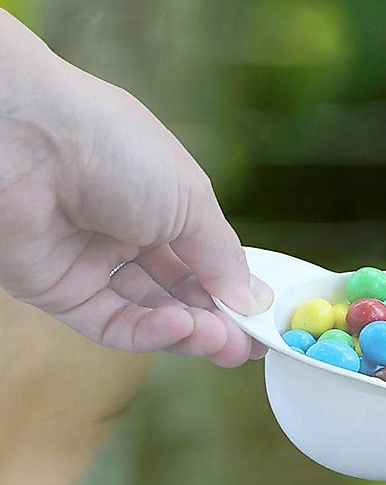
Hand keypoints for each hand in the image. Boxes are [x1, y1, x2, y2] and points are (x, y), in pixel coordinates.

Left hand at [0, 10, 272, 367]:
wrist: (24, 139)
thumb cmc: (110, 145)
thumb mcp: (190, 200)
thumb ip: (222, 257)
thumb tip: (253, 303)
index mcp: (159, 198)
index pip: (203, 257)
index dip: (234, 290)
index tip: (264, 320)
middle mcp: (124, 231)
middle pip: (178, 291)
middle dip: (217, 320)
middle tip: (247, 346)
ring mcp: (90, 263)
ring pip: (148, 312)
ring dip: (189, 331)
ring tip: (221, 341)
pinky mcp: (57, 291)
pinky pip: (111, 322)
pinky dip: (150, 332)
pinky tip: (182, 328)